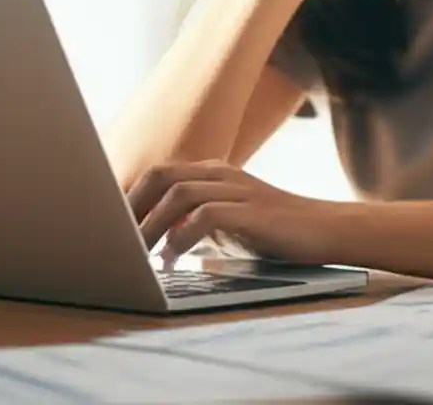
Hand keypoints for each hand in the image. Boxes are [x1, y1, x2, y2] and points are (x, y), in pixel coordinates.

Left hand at [127, 160, 343, 264]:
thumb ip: (191, 226)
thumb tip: (151, 242)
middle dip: (131, 205)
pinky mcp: (252, 212)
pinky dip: (182, 237)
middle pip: (160, 174)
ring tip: (135, 253)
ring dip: (151, 223)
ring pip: (178, 193)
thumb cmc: (273, 232)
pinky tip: (172, 258)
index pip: (157, 174)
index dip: (128, 196)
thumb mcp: (226, 225)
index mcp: (211, 173)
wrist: (327, 231)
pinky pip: (206, 215)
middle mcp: (220, 174)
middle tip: (112, 237)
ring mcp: (237, 190)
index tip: (105, 225)